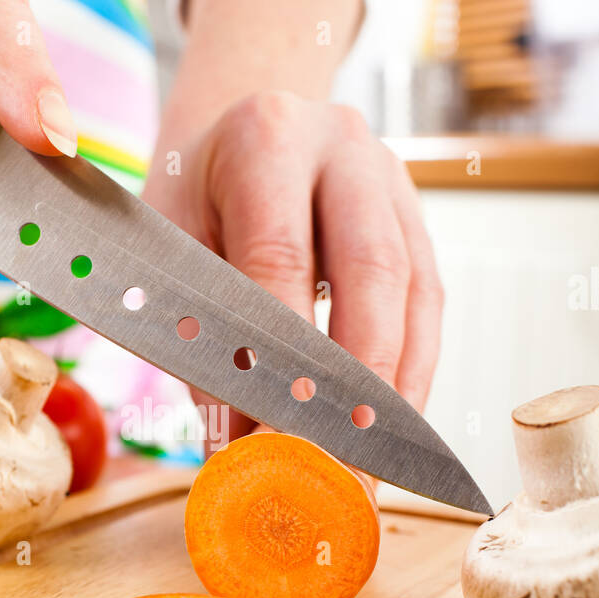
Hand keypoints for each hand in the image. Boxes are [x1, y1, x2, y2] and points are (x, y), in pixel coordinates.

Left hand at [144, 92, 442, 440]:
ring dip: (395, 390)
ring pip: (413, 293)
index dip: (286, 359)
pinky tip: (390, 427)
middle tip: (342, 471)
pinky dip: (412, 371)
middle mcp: (341, 147)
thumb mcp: (171, 252)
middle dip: (358, 387)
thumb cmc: (193, 199)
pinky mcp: (416, 216)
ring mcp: (390, 178)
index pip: (282, 260)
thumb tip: (235, 460)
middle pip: (372, 273)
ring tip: (371, 467)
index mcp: (264, 139)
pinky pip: (428, 301)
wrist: (233, 126)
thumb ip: (202, 349)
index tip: (281, 441)